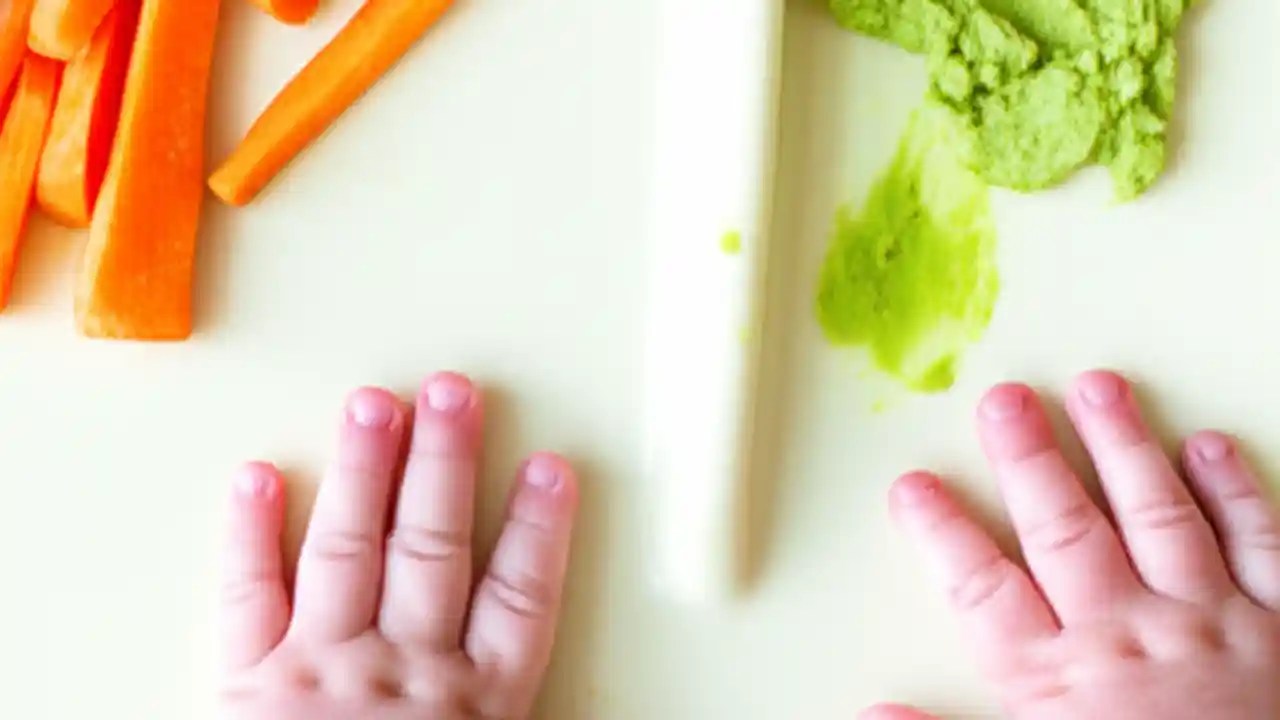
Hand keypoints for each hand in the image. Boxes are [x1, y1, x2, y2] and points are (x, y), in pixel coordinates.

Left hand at [218, 372, 579, 719]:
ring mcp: (325, 668)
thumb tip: (521, 662)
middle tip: (452, 395)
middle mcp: (406, 670)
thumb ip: (496, 705)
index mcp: (477, 704)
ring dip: (364, 469)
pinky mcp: (249, 683)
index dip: (538, 526)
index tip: (549, 470)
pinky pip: (249, 596)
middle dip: (444, 462)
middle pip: (434, 547)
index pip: (521, 597)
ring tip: (373, 404)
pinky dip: (250, 533)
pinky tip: (260, 477)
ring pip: (350, 548)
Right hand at [864, 370, 1279, 719]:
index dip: (941, 531)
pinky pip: (1259, 548)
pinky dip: (1235, 494)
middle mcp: (1126, 636)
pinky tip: (1210, 448)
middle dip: (1029, 459)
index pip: (980, 588)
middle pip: (1063, 529)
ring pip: (1156, 516)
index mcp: (1057, 683)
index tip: (913, 485)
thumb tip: (872, 715)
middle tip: (1006, 399)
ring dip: (1123, 447)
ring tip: (1099, 388)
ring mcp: (1208, 626)